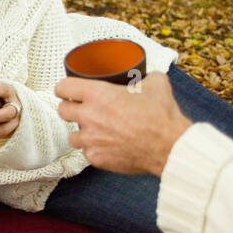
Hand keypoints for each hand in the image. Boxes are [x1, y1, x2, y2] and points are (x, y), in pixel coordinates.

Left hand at [54, 71, 191, 176]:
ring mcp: (90, 140)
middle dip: (70, 108)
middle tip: (82, 109)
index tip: (67, 90)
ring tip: (95, 130)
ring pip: (72, 135)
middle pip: (62, 110)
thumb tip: (146, 74)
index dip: (64, 88)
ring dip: (81, 132)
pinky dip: (94, 150)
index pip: (63, 87)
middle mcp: (88, 116)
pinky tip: (107, 146)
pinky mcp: (96, 158)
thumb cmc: (162, 115)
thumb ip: (145, 76)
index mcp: (97, 94)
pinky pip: (87, 153)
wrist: (170, 146)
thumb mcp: (156, 83)